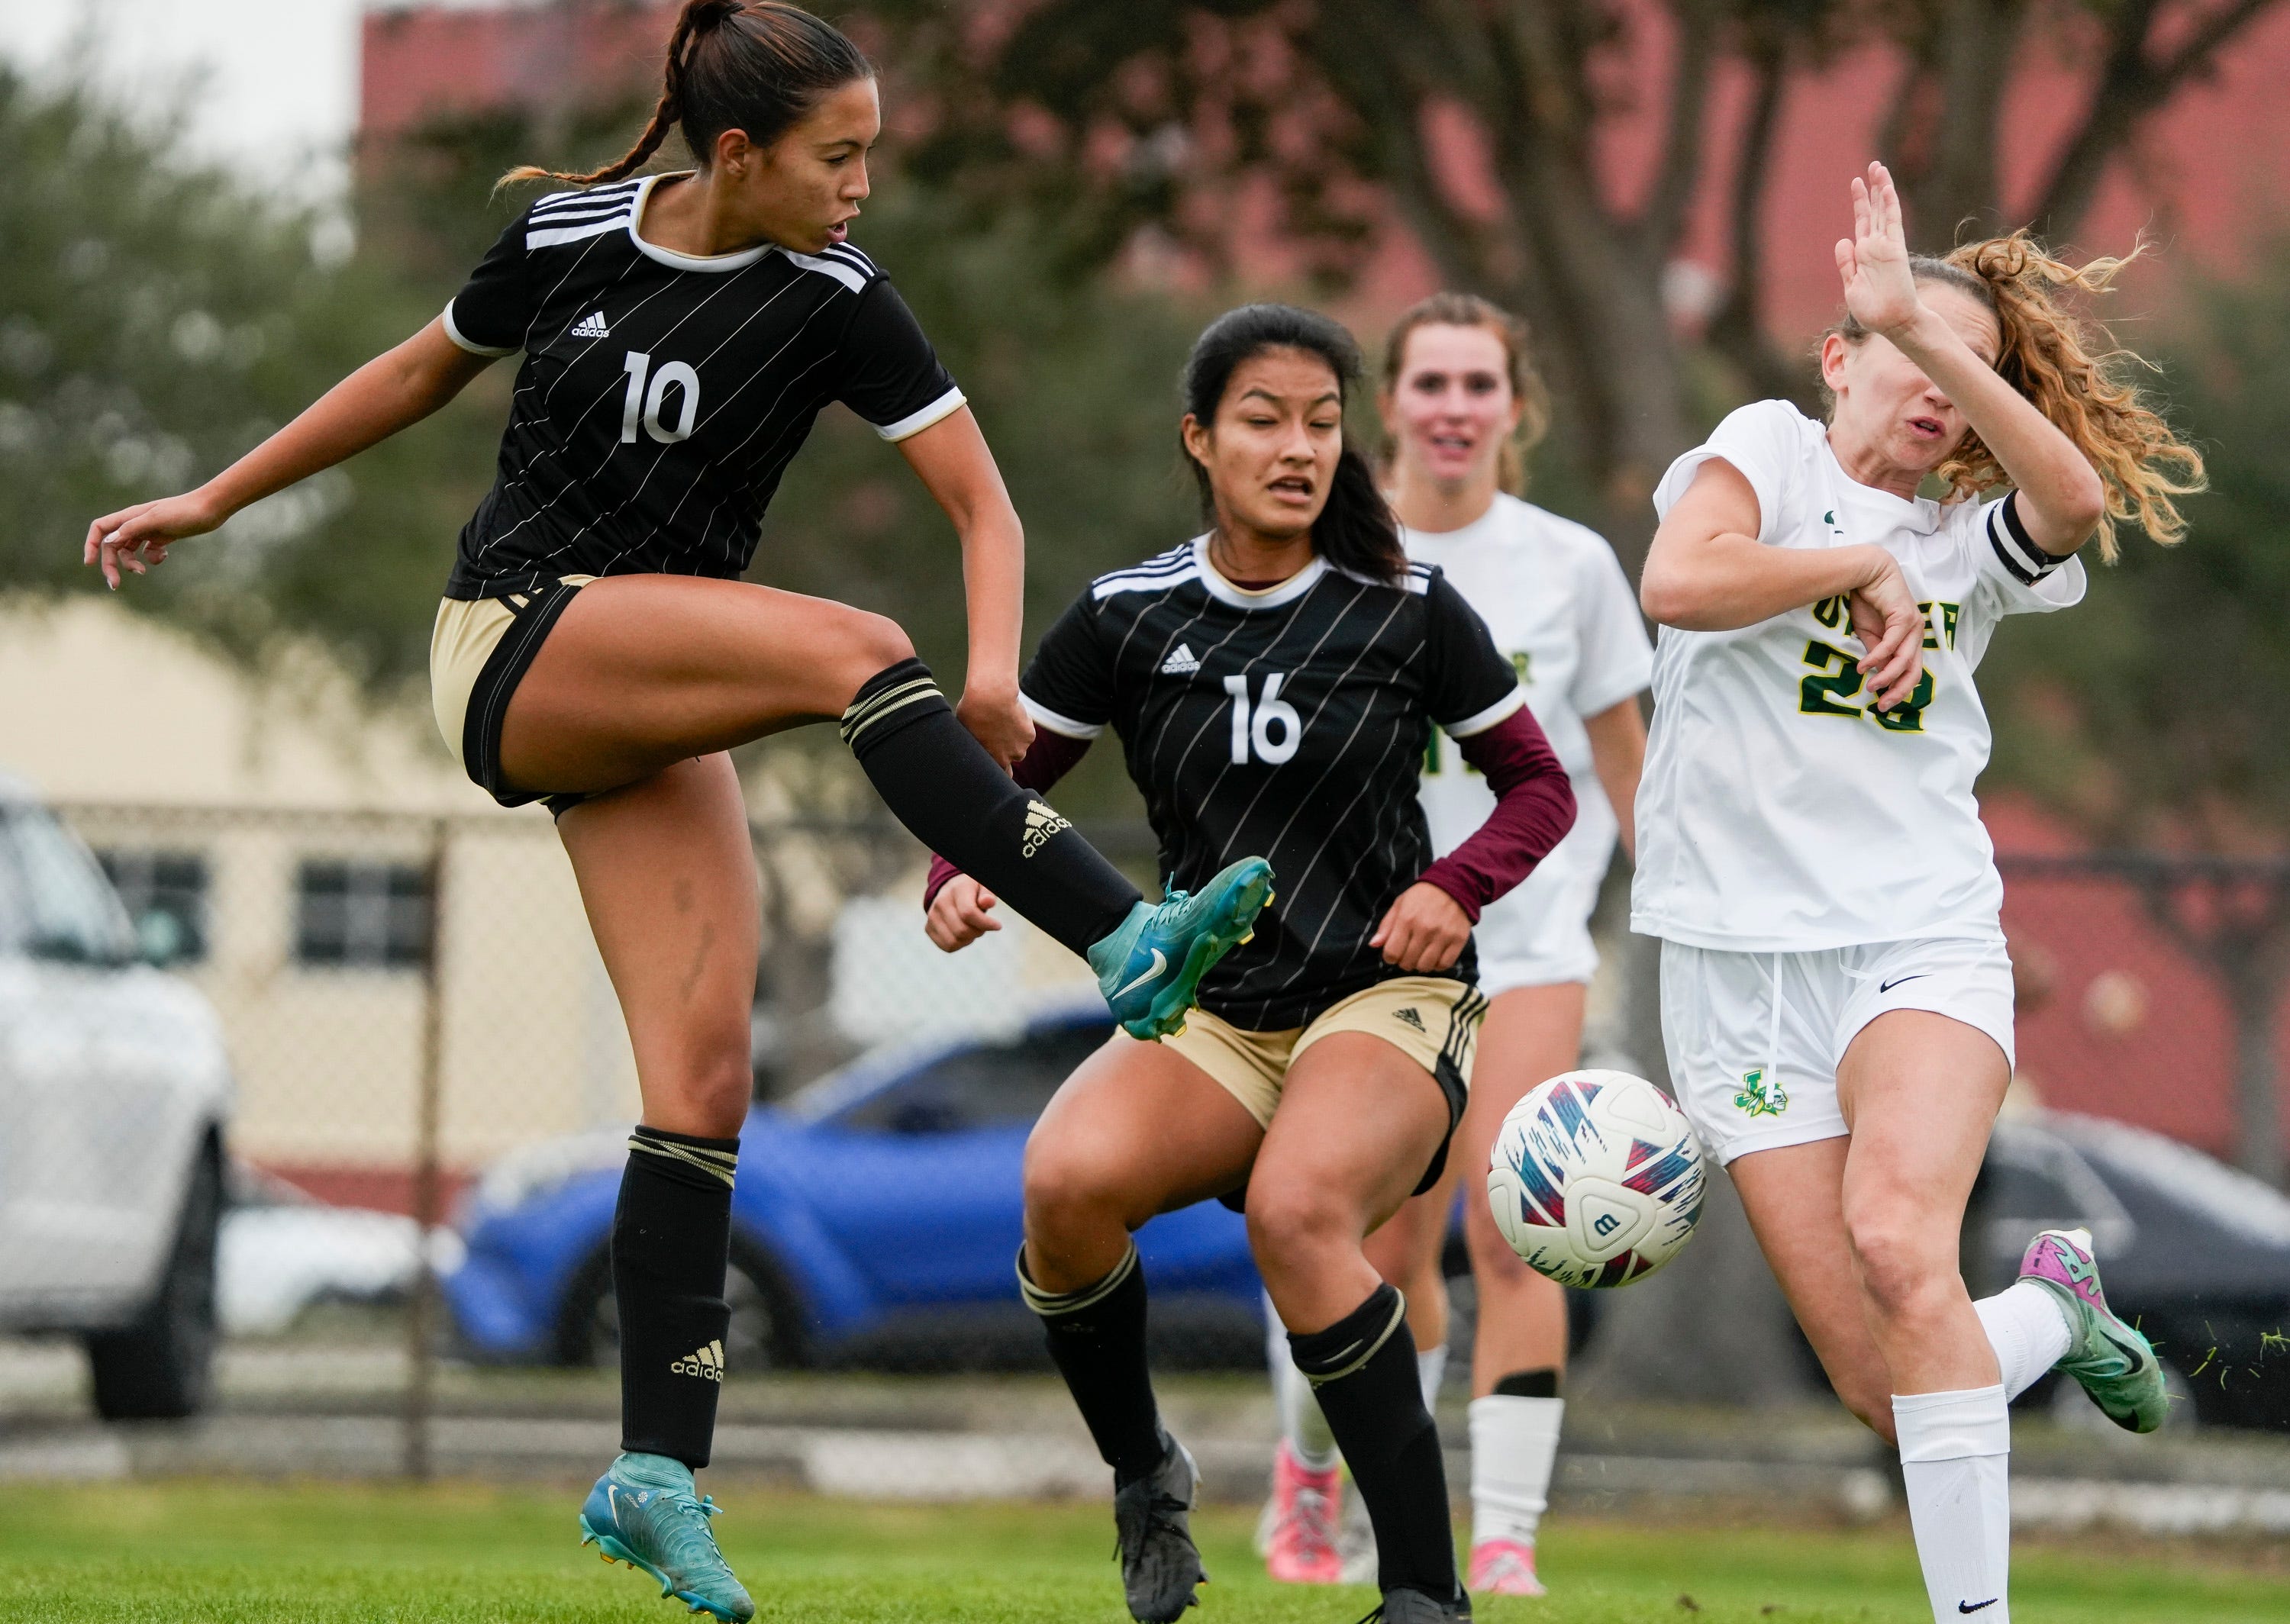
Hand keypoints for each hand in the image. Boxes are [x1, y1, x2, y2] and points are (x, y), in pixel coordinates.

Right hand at [84, 490, 223, 589]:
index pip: (100, 528)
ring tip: (143, 571)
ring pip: (129, 552)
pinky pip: (149, 553)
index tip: (90, 563)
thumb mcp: (157, 519)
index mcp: (130, 516)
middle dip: (111, 565)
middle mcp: (136, 523)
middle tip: (115, 584)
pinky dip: (153, 558)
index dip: (92, 545)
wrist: (211, 509)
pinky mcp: (163, 538)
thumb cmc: (184, 511)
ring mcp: (149, 531)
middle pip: (113, 546)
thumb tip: (110, 541)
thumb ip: (133, 529)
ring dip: (131, 564)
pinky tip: (164, 556)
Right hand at [925, 875, 1001, 952]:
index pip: (968, 913)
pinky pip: (947, 946)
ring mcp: (932, 916)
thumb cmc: (973, 890)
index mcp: (956, 889)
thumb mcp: (983, 886)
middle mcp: (941, 902)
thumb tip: (988, 902)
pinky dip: (959, 944)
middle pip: (962, 930)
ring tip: (972, 928)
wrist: (952, 889)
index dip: (986, 924)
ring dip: (969, 939)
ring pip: (954, 941)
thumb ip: (988, 893)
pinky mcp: (929, 928)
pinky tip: (963, 934)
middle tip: (983, 925)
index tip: (997, 925)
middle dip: (979, 931)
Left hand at [955, 685, 1032, 769]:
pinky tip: (1012, 716)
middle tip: (998, 733)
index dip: (996, 767)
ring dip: (1015, 738)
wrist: (992, 696)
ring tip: (1004, 722)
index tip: (993, 757)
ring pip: (1020, 746)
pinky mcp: (1029, 736)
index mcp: (993, 760)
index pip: (1000, 773)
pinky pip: (1026, 734)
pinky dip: (1022, 727)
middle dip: (1007, 749)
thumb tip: (969, 747)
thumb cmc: (973, 711)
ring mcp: (1021, 747)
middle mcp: (1009, 758)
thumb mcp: (966, 731)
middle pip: (1011, 758)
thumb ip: (974, 744)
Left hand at [1369, 882, 1472, 972]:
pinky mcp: (1458, 940)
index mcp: (1406, 919)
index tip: (1393, 953)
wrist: (1454, 885)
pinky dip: (1437, 965)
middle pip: (1408, 962)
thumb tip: (1373, 945)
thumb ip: (1386, 926)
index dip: (1389, 957)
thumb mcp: (1399, 905)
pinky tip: (1434, 956)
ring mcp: (1443, 935)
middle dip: (1404, 961)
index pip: (1392, 953)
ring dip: (1420, 964)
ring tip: (1421, 955)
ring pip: (1425, 966)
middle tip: (1407, 954)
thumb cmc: (1422, 896)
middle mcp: (1425, 929)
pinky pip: (1444, 964)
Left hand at [1834, 162, 1920, 339]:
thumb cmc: (1873, 310)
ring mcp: (1887, 245)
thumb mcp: (1851, 286)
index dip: (1860, 202)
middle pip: (1875, 210)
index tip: (1857, 183)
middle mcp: (1876, 246)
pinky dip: (1889, 205)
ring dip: (1881, 189)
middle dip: (1872, 188)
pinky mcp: (1895, 249)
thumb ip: (1846, 264)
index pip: (1863, 222)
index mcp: (1864, 254)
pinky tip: (1886, 188)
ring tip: (1878, 168)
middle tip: (1872, 165)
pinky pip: (1893, 222)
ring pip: (1884, 210)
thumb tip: (1843, 239)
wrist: (1891, 322)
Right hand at [1847, 547, 1925, 709]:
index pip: (1911, 671)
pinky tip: (1864, 665)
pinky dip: (1878, 656)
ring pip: (1904, 659)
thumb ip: (1877, 654)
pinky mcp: (1904, 616)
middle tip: (1882, 706)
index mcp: (1910, 639)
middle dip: (1898, 690)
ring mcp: (1913, 625)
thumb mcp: (1869, 634)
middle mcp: (1916, 634)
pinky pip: (1892, 643)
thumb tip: (1880, 675)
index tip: (1883, 704)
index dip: (1899, 689)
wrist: (1866, 572)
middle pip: (1914, 670)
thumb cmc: (1867, 601)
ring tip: (1870, 686)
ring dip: (1887, 676)